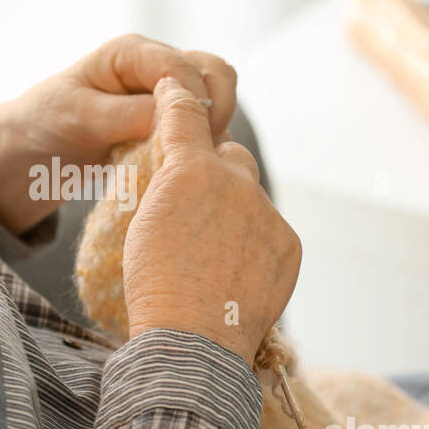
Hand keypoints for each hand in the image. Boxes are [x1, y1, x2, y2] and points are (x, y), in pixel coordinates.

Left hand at [0, 34, 236, 233]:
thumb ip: (129, 115)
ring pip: (216, 99)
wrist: (31, 150)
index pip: (184, 67)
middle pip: (214, 74)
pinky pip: (203, 125)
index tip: (189, 139)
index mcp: (131, 52)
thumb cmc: (46, 123)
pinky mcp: (168, 119)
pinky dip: (203, 142)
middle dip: (215, 110)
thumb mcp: (81, 118)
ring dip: (213, 128)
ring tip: (193, 159)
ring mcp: (165, 92)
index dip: (194, 101)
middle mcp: (154, 65)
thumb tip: (175, 119)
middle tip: (199, 150)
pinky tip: (186, 165)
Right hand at [122, 77, 300, 363]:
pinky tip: (234, 276)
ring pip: (251, 198)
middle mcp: (234, 181)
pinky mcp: (288, 244)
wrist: (192, 342)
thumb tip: (185, 177)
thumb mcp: (140, 225)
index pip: (184, 114)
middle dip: (215, 170)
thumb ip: (168, 188)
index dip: (178, 97)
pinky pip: (270, 232)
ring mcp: (266, 213)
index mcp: (188, 171)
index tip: (175, 86)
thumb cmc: (153, 287)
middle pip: (229, 155)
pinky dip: (255, 246)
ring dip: (236, 213)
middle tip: (196, 208)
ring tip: (213, 256)